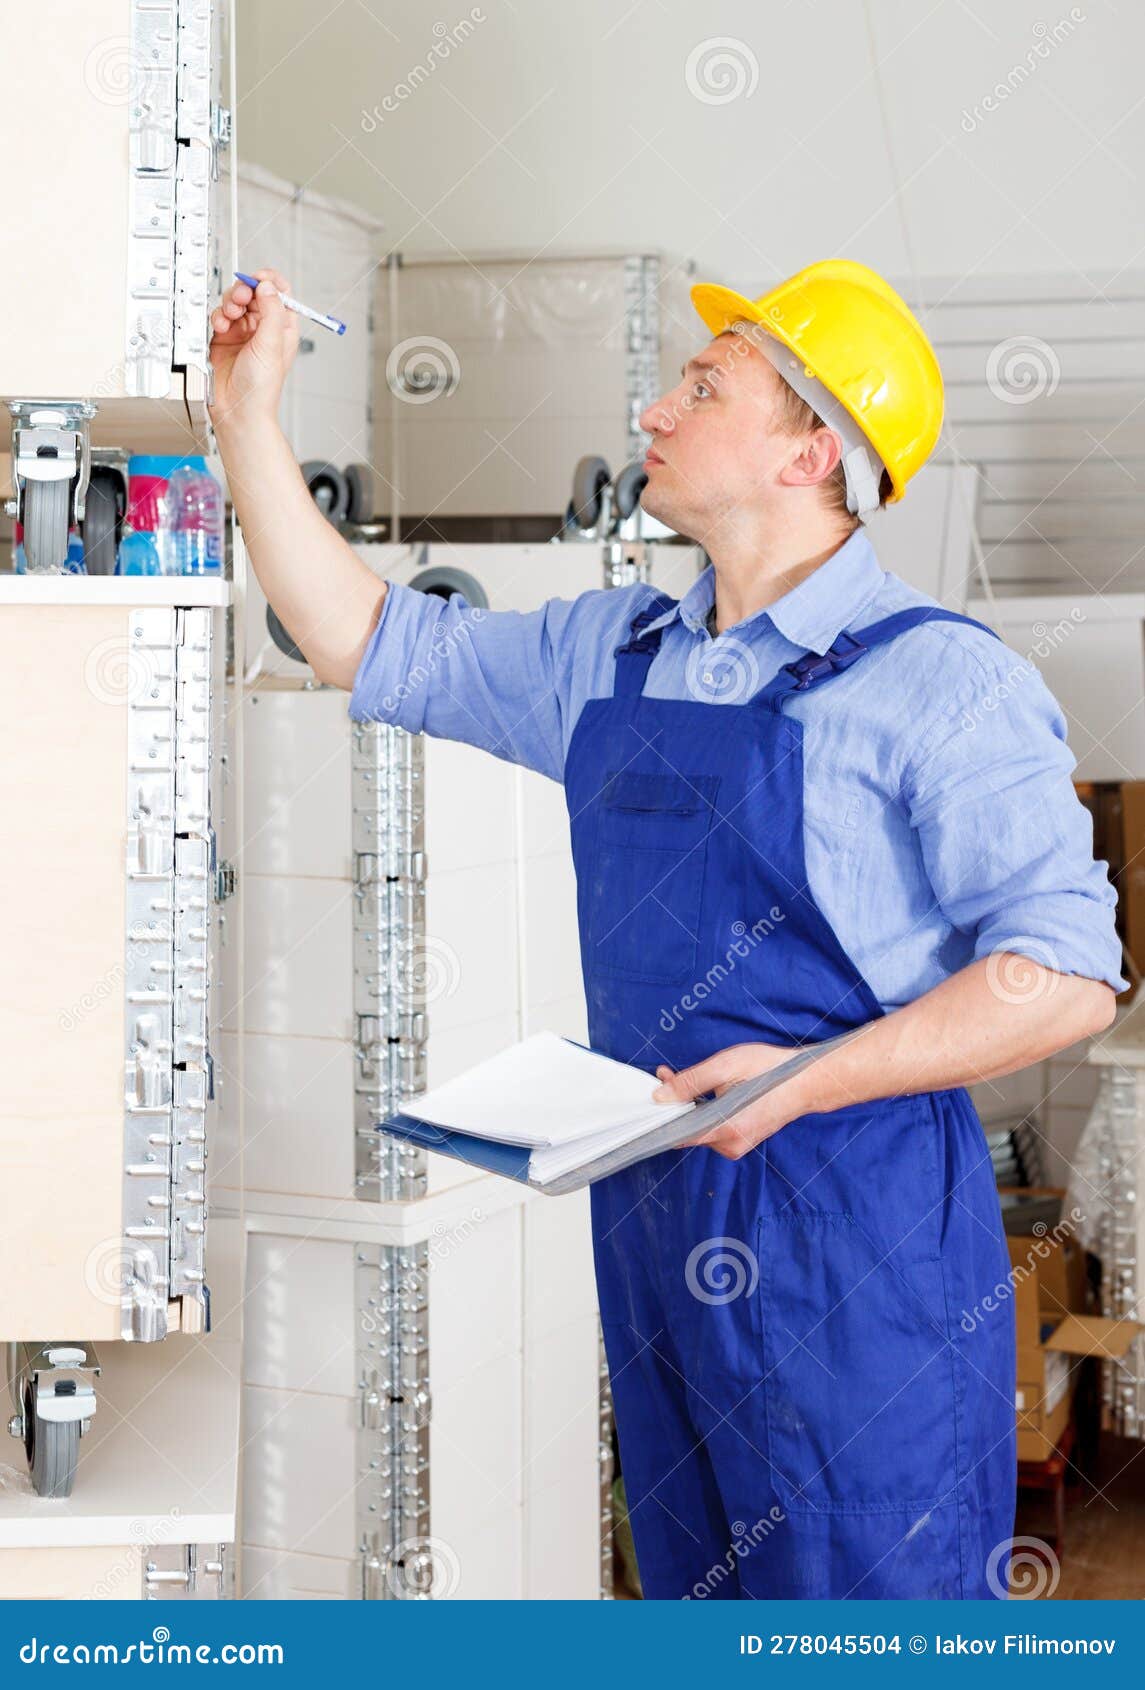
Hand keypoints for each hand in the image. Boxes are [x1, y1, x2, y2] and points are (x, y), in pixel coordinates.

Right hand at [208, 269, 299, 431]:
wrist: (237, 409)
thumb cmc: (261, 387)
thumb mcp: (271, 344)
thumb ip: (271, 311)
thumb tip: (267, 286)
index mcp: (282, 328)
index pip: (280, 293)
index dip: (269, 281)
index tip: (258, 279)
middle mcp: (263, 328)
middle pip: (254, 293)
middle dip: (245, 291)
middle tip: (240, 298)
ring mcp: (242, 332)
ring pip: (235, 302)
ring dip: (230, 303)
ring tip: (230, 316)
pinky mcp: (223, 338)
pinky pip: (220, 316)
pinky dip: (218, 316)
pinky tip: (221, 326)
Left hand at [652, 1041, 811, 1159]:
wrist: (806, 1081)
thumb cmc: (770, 1070)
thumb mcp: (725, 1066)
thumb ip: (690, 1083)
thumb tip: (660, 1096)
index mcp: (725, 1130)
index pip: (677, 1134)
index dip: (661, 1114)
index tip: (652, 1094)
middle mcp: (731, 1145)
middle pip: (687, 1130)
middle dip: (675, 1103)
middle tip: (668, 1075)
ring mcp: (738, 1145)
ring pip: (699, 1130)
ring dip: (690, 1107)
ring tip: (690, 1080)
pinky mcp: (741, 1140)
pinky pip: (713, 1130)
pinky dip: (705, 1112)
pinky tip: (708, 1093)